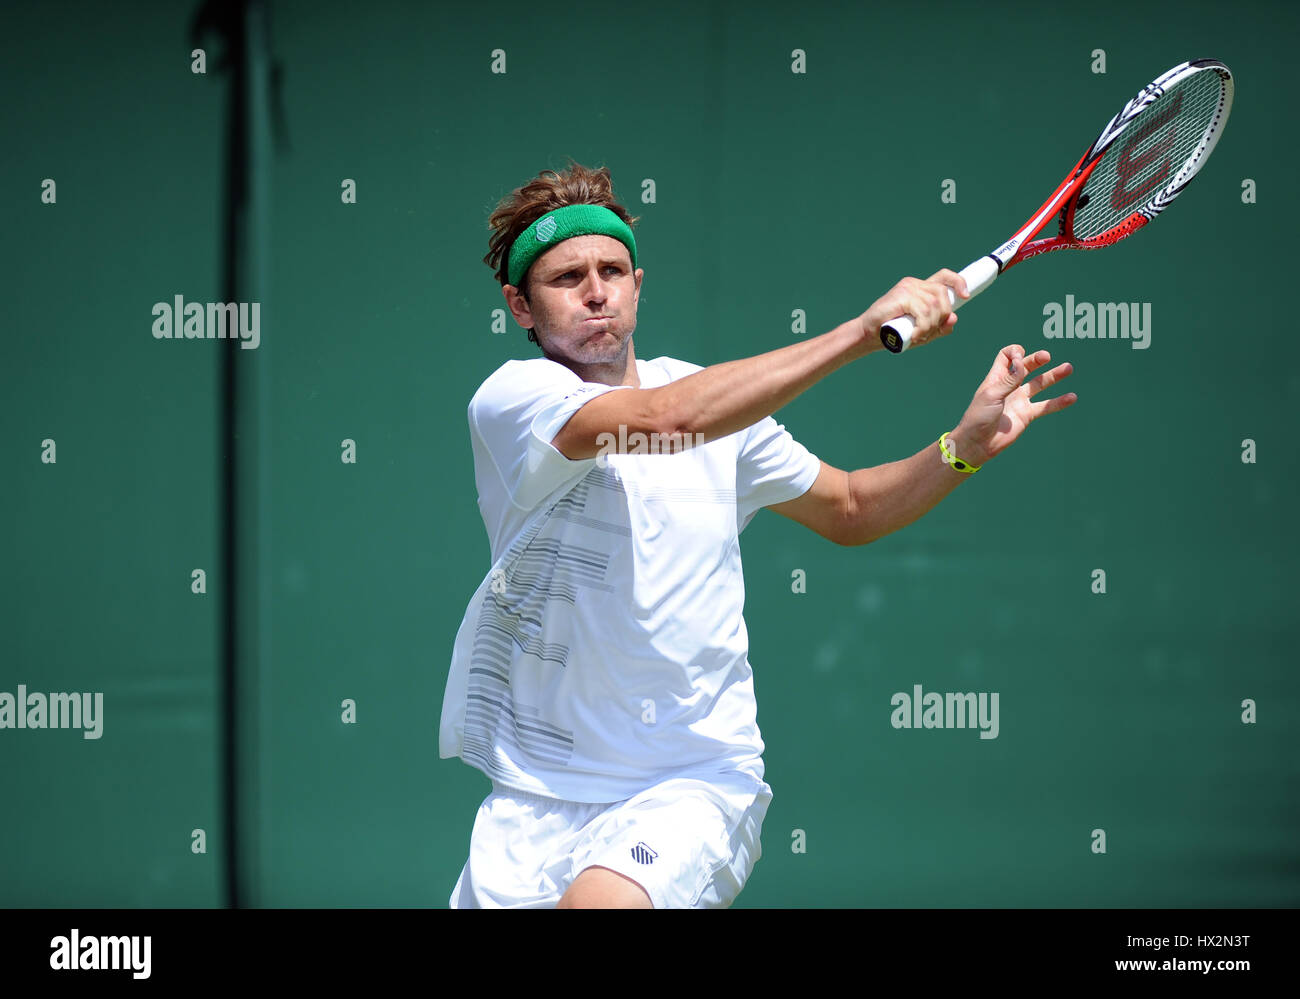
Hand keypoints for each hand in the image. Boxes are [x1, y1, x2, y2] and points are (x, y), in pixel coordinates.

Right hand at [858, 269, 969, 348]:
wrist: (868, 335)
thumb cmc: (894, 333)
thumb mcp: (922, 332)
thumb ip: (939, 327)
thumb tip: (954, 319)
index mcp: (920, 289)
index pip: (944, 277)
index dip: (958, 283)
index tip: (965, 296)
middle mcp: (915, 284)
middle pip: (942, 294)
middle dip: (942, 316)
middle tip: (928, 332)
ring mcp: (908, 288)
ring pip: (934, 305)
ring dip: (930, 325)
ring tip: (918, 335)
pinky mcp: (902, 295)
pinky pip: (923, 311)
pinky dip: (922, 327)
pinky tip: (915, 335)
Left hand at [948, 346, 1076, 465]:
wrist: (978, 443)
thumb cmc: (978, 417)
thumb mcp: (991, 395)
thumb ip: (1009, 379)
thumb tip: (1021, 361)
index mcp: (996, 378)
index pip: (1006, 356)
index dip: (1015, 353)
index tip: (1019, 358)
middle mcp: (1009, 387)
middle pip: (1026, 367)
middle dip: (1036, 360)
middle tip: (1047, 356)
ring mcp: (1019, 400)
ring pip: (1039, 384)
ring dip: (1053, 376)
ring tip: (1068, 368)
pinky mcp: (1027, 415)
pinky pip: (1046, 406)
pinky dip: (1059, 402)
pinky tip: (1072, 397)